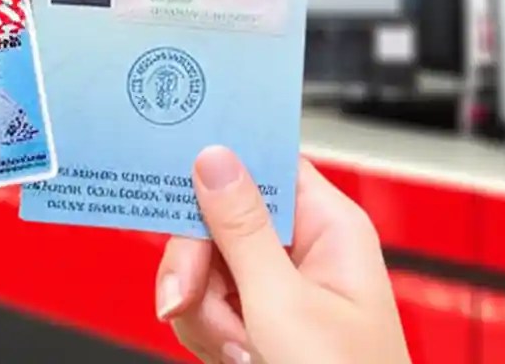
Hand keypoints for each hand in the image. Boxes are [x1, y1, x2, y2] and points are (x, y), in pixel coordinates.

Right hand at [155, 147, 409, 363]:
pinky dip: (204, 331)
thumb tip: (215, 160)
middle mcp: (302, 248)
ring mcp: (275, 285)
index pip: (267, 162)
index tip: (176, 166)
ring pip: (202, 264)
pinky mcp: (254, 317)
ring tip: (236, 345)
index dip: (221, 160)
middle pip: (218, 217)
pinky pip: (202, 302)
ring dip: (202, 309)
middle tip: (186, 297)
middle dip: (197, 264)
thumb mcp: (285, 304)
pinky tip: (231, 354)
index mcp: (329, 227)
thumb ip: (242, 230)